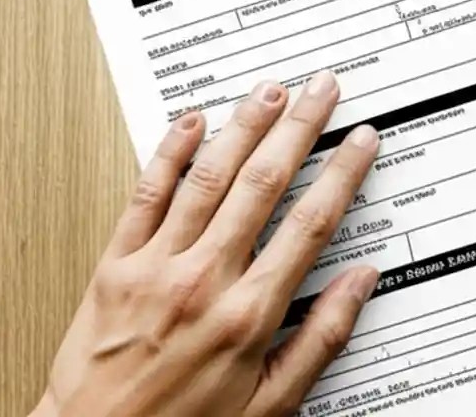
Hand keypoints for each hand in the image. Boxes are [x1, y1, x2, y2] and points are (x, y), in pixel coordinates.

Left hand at [32, 73, 379, 416]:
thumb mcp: (271, 404)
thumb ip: (321, 337)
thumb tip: (360, 283)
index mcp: (249, 314)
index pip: (310, 224)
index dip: (342, 174)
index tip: (360, 141)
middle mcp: (204, 280)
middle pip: (264, 184)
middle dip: (299, 128)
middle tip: (321, 89)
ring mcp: (156, 267)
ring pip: (209, 178)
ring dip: (243, 126)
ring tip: (269, 91)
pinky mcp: (115, 265)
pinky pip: (145, 195)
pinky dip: (169, 153)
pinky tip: (190, 122)